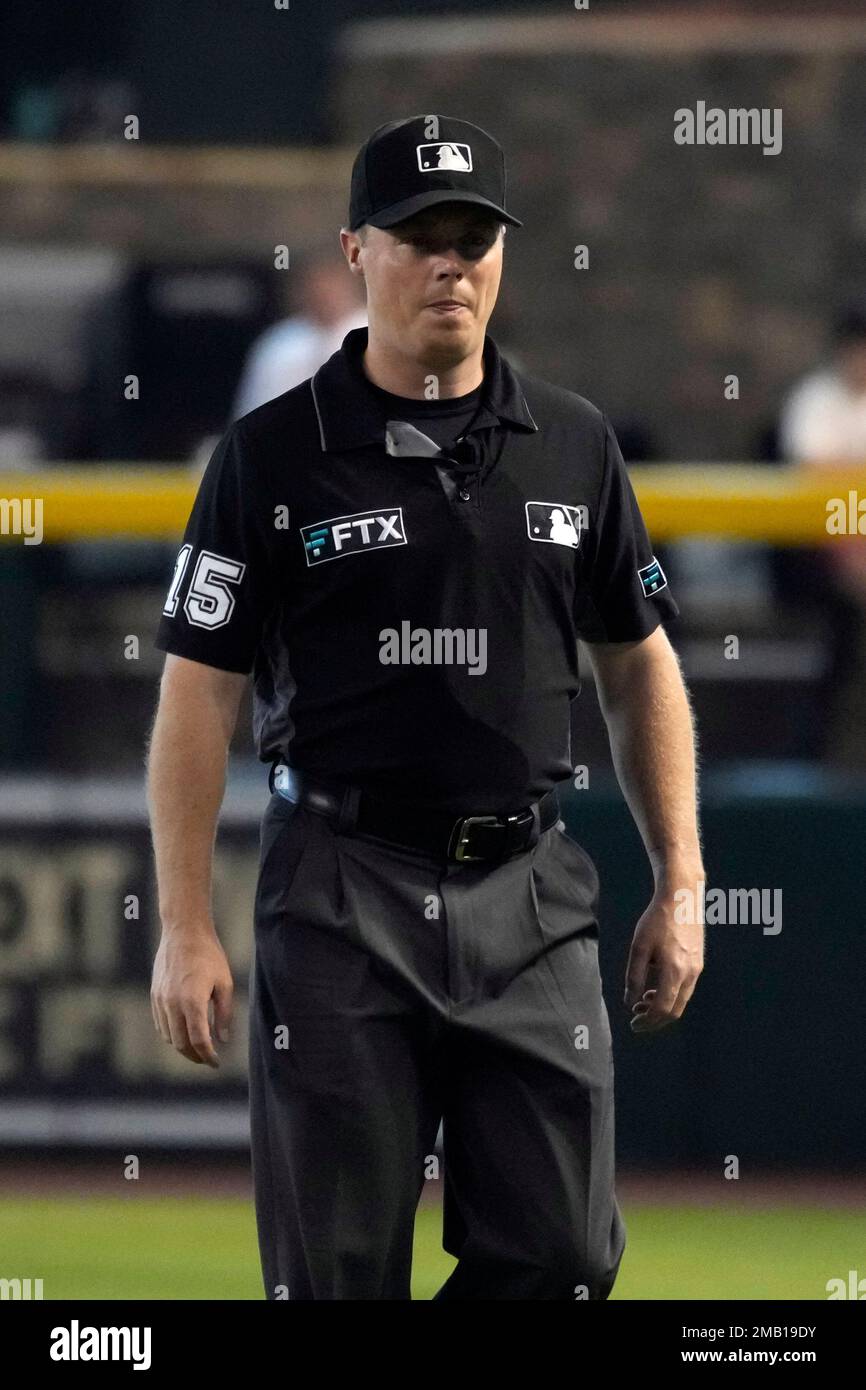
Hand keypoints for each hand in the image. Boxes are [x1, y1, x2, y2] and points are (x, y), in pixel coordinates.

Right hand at [151, 924, 233, 1066]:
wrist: (183, 931)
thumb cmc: (209, 955)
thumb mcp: (225, 983)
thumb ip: (224, 1013)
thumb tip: (222, 1039)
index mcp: (193, 1001)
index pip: (199, 1041)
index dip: (208, 1056)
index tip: (216, 1063)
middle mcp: (172, 1003)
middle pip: (181, 1044)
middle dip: (195, 1056)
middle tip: (207, 1059)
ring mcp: (160, 999)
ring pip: (168, 1036)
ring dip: (182, 1046)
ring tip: (198, 1046)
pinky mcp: (154, 994)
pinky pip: (160, 1023)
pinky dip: (171, 1033)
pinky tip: (183, 1031)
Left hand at [625, 885, 703, 1033]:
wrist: (682, 896)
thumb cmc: (657, 919)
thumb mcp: (639, 947)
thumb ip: (634, 977)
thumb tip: (630, 1002)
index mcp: (675, 970)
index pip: (663, 1009)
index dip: (647, 1022)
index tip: (633, 1024)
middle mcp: (690, 973)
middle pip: (675, 1010)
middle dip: (655, 1019)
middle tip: (636, 1018)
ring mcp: (697, 968)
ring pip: (681, 1000)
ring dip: (662, 1006)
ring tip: (642, 1001)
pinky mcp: (698, 962)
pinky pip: (685, 988)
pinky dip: (670, 994)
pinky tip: (655, 987)